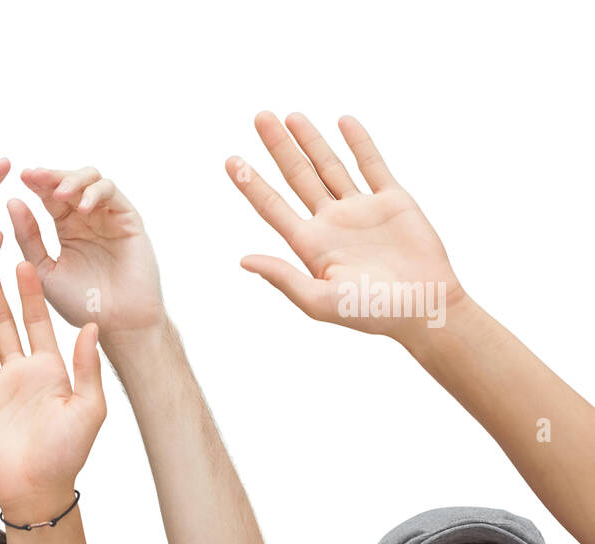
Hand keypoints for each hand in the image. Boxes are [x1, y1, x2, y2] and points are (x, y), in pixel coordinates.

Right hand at [0, 257, 104, 521]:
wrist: (37, 491)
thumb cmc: (68, 454)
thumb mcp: (89, 409)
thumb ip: (87, 368)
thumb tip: (92, 326)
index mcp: (49, 369)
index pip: (37, 322)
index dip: (30, 294)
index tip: (24, 263)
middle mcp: (18, 372)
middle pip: (2, 323)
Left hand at [7, 167, 164, 338]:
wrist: (116, 324)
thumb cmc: (80, 303)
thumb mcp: (44, 270)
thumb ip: (28, 237)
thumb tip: (11, 201)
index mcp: (66, 228)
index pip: (49, 196)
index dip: (36, 183)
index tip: (19, 177)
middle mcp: (88, 218)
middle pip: (70, 181)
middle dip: (52, 176)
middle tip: (35, 176)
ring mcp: (109, 217)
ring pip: (92, 180)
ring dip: (73, 181)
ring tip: (59, 195)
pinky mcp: (129, 220)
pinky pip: (113, 194)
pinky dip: (96, 194)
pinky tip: (81, 208)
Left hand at [228, 112, 464, 340]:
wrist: (425, 309)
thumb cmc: (371, 313)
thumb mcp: (319, 301)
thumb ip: (283, 278)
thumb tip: (243, 260)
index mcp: (309, 245)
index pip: (271, 207)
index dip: (251, 183)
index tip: (231, 160)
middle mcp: (331, 223)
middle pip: (297, 176)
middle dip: (279, 147)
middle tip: (260, 116)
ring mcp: (361, 209)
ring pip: (330, 166)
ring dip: (311, 141)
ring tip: (291, 116)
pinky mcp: (393, 201)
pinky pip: (372, 165)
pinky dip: (359, 142)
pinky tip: (343, 121)